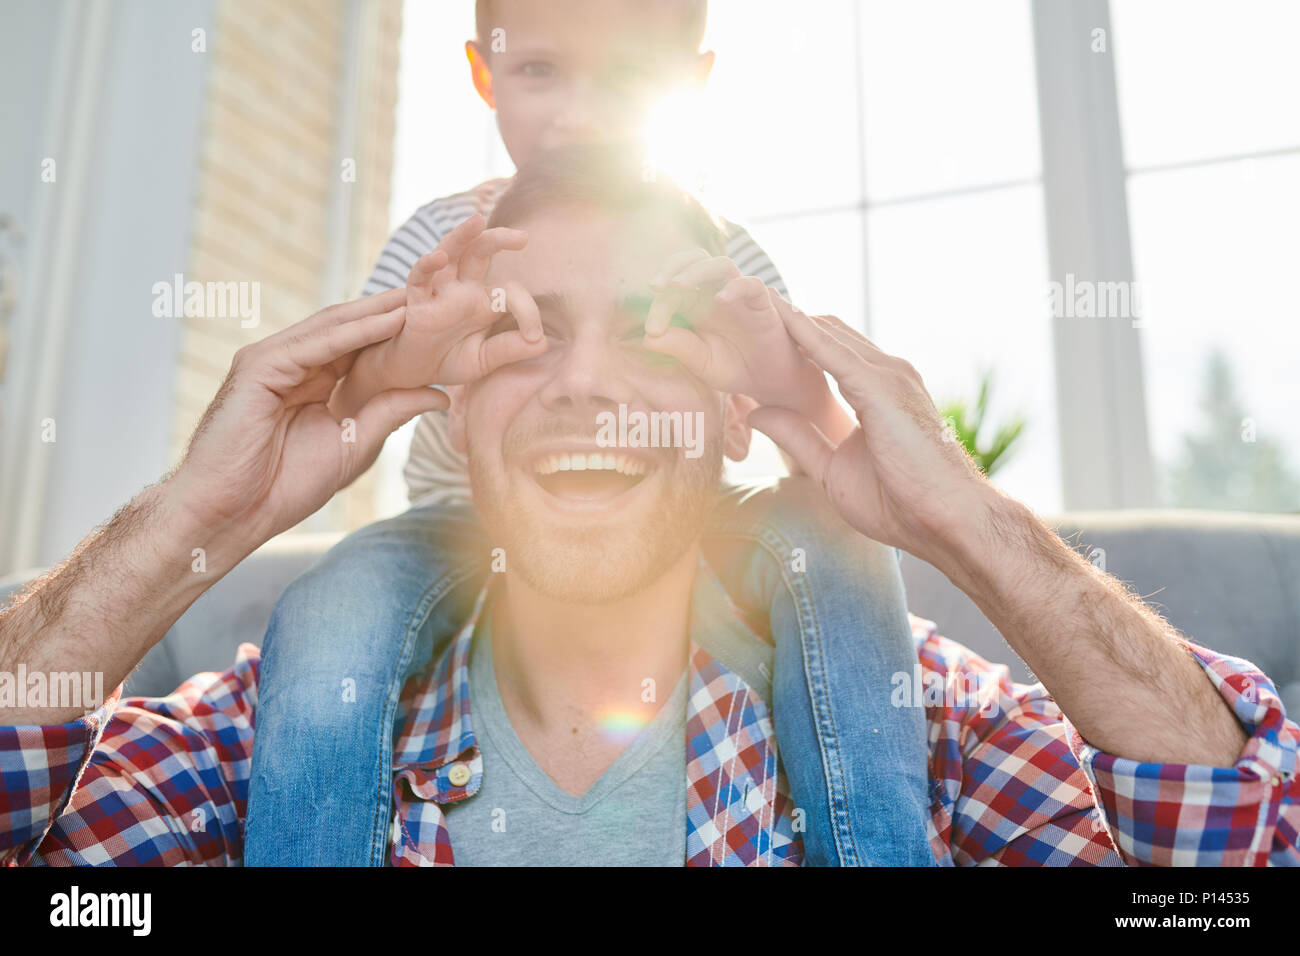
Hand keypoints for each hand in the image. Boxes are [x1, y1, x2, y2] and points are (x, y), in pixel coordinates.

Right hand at [169, 288, 448, 546]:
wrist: (231, 514)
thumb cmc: (283, 487)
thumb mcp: (354, 443)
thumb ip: (392, 412)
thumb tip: (441, 393)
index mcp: (312, 381)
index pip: (361, 346)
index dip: (400, 331)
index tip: (444, 318)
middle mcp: (291, 363)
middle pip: (349, 328)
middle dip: (393, 309)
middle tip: (441, 289)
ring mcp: (272, 361)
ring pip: (335, 327)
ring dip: (380, 311)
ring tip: (423, 296)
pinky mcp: (259, 367)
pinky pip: (316, 344)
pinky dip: (355, 331)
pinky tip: (391, 320)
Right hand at [381, 214, 546, 388]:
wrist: (416, 374)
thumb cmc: (450, 360)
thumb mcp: (485, 359)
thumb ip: (510, 349)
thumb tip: (542, 341)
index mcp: (484, 301)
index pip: (511, 291)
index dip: (528, 311)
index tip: (535, 336)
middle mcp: (463, 289)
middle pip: (479, 252)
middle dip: (499, 239)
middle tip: (523, 237)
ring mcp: (439, 292)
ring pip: (449, 254)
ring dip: (461, 236)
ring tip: (476, 221)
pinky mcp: (417, 302)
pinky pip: (419, 278)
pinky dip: (426, 266)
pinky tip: (438, 258)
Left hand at [642, 250, 829, 416]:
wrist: (768, 382)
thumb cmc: (734, 369)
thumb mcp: (701, 363)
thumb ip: (678, 348)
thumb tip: (647, 337)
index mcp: (697, 305)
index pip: (673, 289)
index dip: (658, 304)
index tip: (652, 329)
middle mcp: (716, 294)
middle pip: (694, 261)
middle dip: (672, 267)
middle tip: (655, 285)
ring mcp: (740, 296)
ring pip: (721, 265)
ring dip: (697, 270)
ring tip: (678, 285)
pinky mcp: (762, 304)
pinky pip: (751, 285)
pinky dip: (735, 287)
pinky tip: (719, 300)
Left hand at [746, 302, 994, 567]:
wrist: (947, 519)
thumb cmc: (899, 503)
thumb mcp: (832, 468)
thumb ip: (798, 436)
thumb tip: (757, 411)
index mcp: (876, 392)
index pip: (828, 352)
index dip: (793, 338)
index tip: (753, 325)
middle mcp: (885, 374)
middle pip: (827, 333)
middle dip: (784, 318)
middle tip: (738, 298)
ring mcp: (888, 375)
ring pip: (827, 333)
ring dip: (787, 316)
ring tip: (746, 295)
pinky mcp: (882, 386)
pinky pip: (832, 351)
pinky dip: (801, 331)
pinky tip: (773, 316)